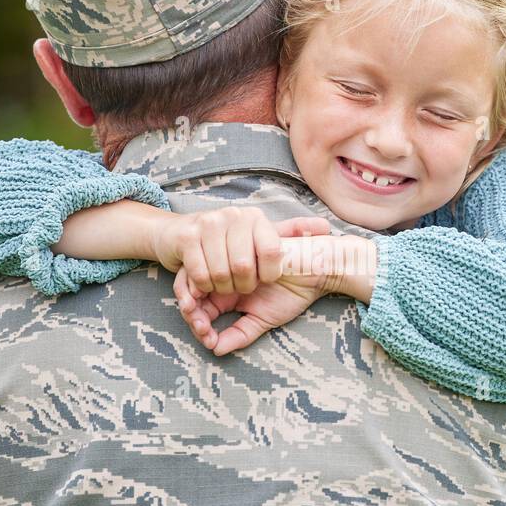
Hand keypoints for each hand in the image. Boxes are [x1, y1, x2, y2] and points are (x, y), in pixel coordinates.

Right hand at [151, 207, 330, 294]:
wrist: (178, 234)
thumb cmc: (227, 243)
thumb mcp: (262, 237)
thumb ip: (293, 234)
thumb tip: (327, 228)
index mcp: (257, 218)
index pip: (273, 251)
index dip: (270, 274)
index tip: (265, 279)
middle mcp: (235, 216)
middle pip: (245, 268)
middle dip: (243, 286)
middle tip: (240, 287)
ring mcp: (209, 223)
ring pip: (221, 274)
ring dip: (221, 289)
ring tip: (223, 286)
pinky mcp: (187, 236)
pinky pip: (199, 274)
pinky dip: (202, 287)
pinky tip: (205, 284)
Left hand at [174, 235, 377, 354]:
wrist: (316, 269)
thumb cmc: (294, 293)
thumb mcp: (263, 319)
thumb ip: (240, 334)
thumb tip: (216, 350)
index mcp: (225, 288)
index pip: (197, 302)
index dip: (193, 318)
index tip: (205, 334)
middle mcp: (222, 272)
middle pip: (189, 287)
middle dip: (189, 310)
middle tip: (201, 327)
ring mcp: (227, 256)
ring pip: (194, 273)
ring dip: (194, 297)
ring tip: (204, 317)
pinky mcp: (234, 243)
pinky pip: (208, 257)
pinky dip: (205, 276)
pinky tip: (215, 291)